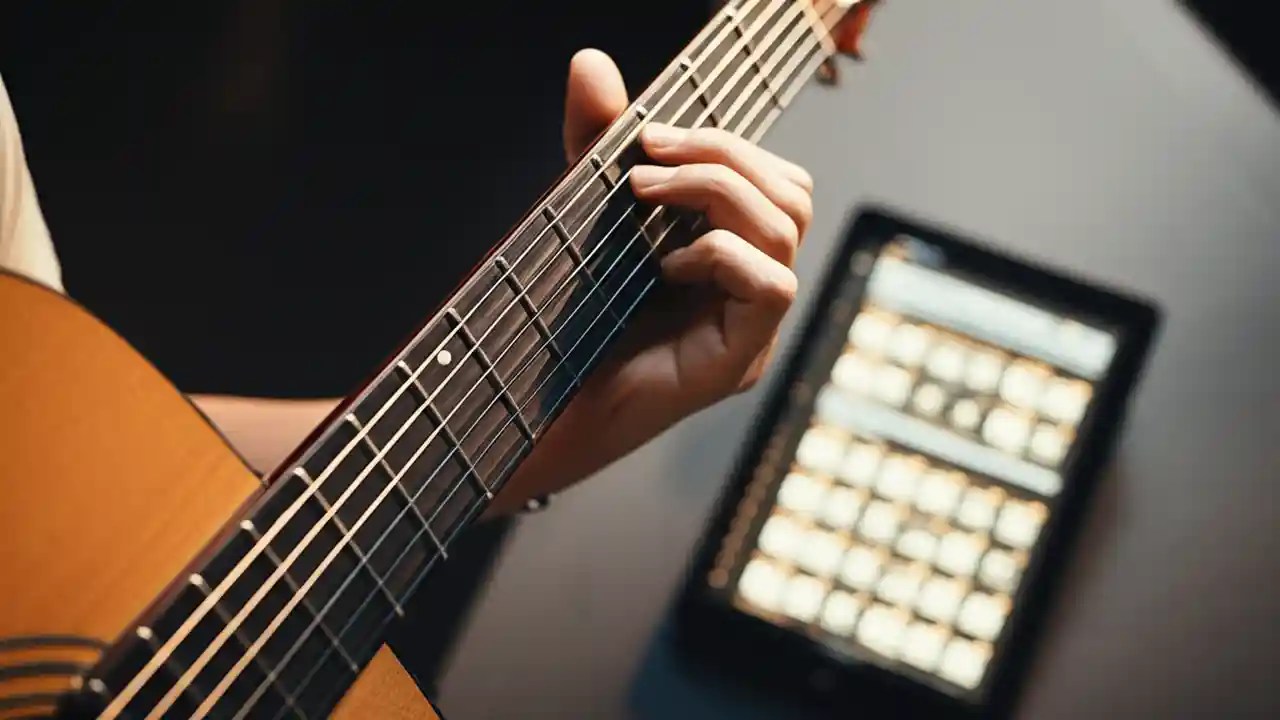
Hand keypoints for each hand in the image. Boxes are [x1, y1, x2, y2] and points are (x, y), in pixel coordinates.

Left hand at [490, 49, 809, 514]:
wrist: (534, 410)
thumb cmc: (566, 320)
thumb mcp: (585, 214)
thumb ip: (595, 144)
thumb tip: (590, 61)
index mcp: (732, 253)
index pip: (774, 178)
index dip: (725, 142)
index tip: (648, 132)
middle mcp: (753, 288)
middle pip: (792, 192)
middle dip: (723, 155)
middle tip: (647, 162)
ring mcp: (753, 329)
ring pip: (788, 229)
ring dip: (715, 192)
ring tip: (643, 197)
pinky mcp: (739, 361)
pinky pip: (773, 286)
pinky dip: (718, 256)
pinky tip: (663, 266)